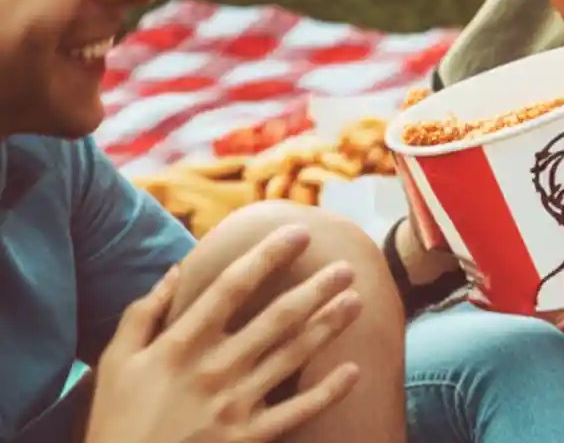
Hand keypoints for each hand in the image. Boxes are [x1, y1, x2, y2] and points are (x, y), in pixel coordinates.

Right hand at [86, 227, 363, 442]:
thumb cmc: (118, 419)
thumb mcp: (115, 362)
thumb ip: (144, 313)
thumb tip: (177, 269)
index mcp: (181, 345)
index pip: (232, 287)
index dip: (268, 256)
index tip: (297, 232)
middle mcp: (214, 369)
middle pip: (276, 318)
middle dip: (315, 289)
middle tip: (347, 267)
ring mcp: (234, 405)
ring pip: (293, 356)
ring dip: (328, 326)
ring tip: (356, 301)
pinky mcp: (249, 438)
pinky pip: (297, 411)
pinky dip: (327, 392)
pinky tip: (353, 370)